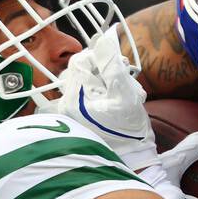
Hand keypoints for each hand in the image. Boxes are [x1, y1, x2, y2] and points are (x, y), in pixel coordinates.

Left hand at [52, 27, 157, 170]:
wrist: (132, 161)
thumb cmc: (129, 130)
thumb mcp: (125, 92)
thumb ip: (111, 63)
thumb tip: (102, 37)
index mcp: (74, 97)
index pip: (80, 60)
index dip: (101, 58)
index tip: (120, 67)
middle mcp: (66, 104)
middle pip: (81, 70)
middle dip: (103, 71)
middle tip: (124, 82)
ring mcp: (70, 113)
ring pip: (84, 82)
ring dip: (104, 82)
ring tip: (122, 96)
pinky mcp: (77, 119)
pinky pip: (85, 95)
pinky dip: (100, 94)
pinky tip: (114, 104)